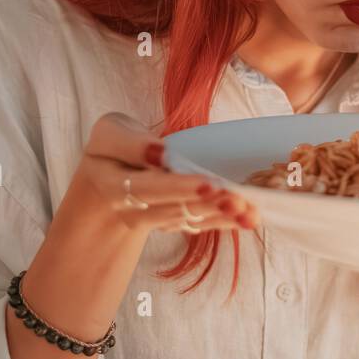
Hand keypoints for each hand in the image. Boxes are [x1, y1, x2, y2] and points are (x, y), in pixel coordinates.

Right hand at [72, 112, 258, 234]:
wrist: (108, 178)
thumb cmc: (113, 148)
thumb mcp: (111, 133)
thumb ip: (131, 143)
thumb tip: (160, 153)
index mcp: (113, 185)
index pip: (148, 187)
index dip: (178, 186)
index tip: (208, 182)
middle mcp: (133, 210)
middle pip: (175, 208)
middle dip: (209, 204)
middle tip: (238, 200)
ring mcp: (154, 221)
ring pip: (190, 220)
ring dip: (222, 216)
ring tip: (250, 213)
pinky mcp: (173, 224)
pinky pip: (199, 225)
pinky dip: (224, 221)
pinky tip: (247, 218)